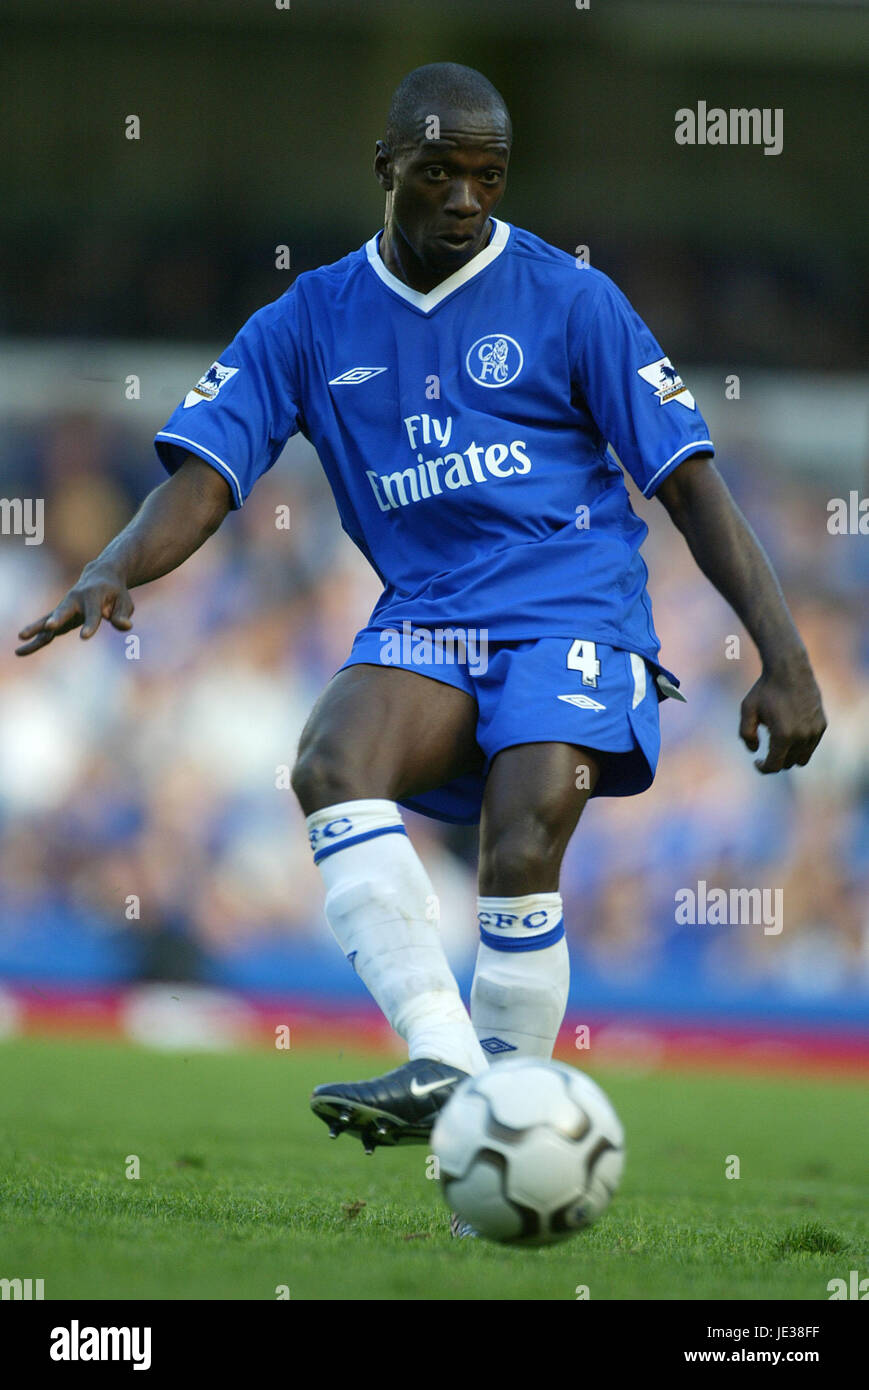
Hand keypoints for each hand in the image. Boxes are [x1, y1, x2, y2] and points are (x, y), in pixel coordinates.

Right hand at [16, 567, 133, 655]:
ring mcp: (65, 608)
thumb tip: (125, 626)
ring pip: (49, 620)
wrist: (100, 576)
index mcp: (93, 596)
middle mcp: (76, 600)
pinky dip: (36, 638)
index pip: (93, 614)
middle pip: (64, 610)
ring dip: (36, 629)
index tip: (85, 636)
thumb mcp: (124, 602)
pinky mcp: (60, 617)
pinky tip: (22, 650)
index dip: (90, 625)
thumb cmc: (115, 593)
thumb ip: (123, 615)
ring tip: (21, 638)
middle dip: (57, 619)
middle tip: (50, 627)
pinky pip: (47, 629)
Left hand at [739, 662, 826, 772]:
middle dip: (776, 761)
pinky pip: (811, 746)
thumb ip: (746, 734)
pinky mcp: (822, 725)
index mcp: (783, 736)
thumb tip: (755, 751)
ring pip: (802, 758)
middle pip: (788, 764)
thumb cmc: (765, 689)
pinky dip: (801, 745)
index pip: (775, 766)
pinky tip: (789, 732)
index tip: (757, 762)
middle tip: (766, 751)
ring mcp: (815, 731)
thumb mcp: (747, 709)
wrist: (790, 669)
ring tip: (778, 742)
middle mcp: (802, 736)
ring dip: (789, 755)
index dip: (763, 768)